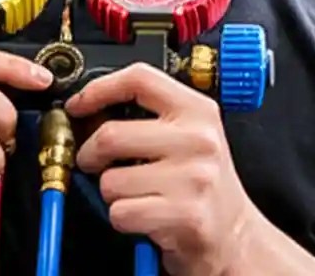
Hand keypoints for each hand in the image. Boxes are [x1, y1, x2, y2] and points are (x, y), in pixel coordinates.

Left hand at [65, 63, 257, 275]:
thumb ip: (146, 116)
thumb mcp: (186, 136)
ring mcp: (194, 177)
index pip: (139, 79)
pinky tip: (145, 215)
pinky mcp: (186, 214)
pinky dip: (122, 218)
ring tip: (136, 194)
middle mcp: (199, 140)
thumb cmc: (201, 184)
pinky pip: (121, 212)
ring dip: (111, 193)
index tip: (78, 105)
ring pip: (110, 181)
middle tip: (96, 163)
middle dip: (90, 155)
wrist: (236, 234)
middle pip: (110, 136)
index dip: (97, 90)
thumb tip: (85, 109)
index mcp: (197, 111)